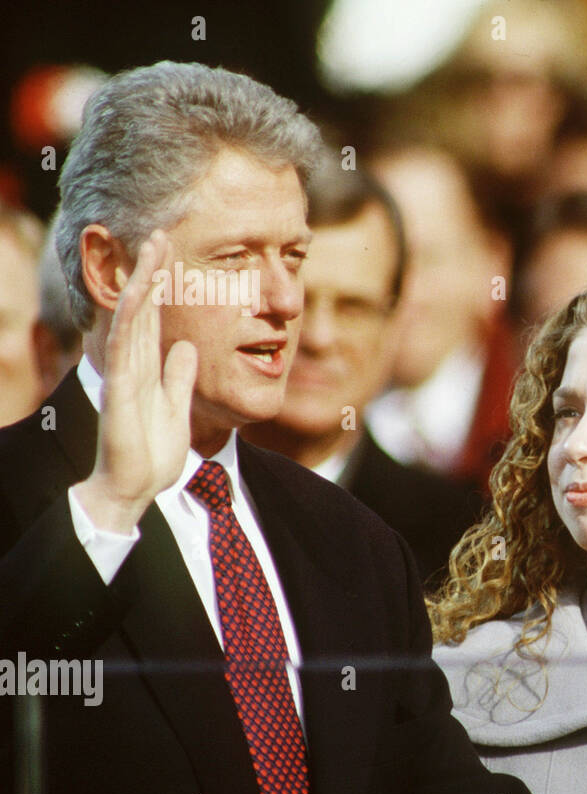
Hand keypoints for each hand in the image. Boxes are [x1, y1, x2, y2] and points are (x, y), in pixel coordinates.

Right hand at [72, 230, 197, 533]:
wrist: (133, 488)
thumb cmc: (150, 454)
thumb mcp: (175, 407)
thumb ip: (178, 378)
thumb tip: (186, 348)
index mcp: (148, 368)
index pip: (155, 318)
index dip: (163, 286)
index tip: (171, 254)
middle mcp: (132, 364)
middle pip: (142, 308)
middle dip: (150, 271)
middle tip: (159, 233)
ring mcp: (125, 373)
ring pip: (131, 318)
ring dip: (142, 282)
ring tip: (152, 248)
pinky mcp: (121, 388)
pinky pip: (125, 346)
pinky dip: (132, 318)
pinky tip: (140, 293)